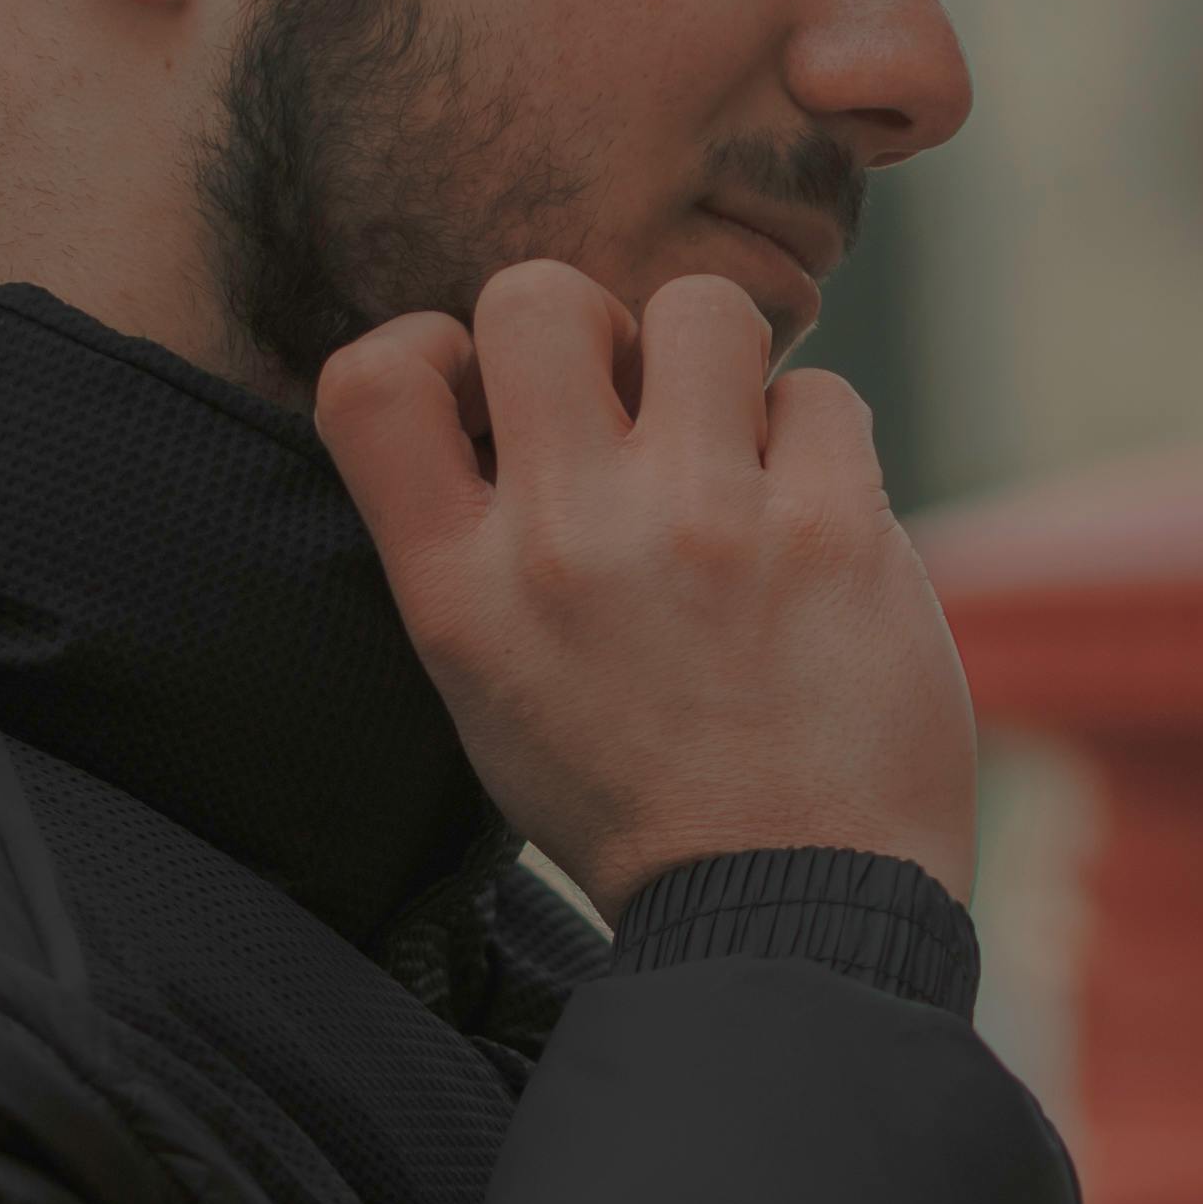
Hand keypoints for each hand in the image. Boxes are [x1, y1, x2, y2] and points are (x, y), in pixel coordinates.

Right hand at [311, 262, 978, 915]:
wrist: (787, 907)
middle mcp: (564, 541)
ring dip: (721, 363)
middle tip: (634, 405)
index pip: (370, 379)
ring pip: (699, 308)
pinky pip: (819, 392)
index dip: (430, 343)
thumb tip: (493, 397)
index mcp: (459, 590)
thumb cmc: (636, 798)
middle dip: (592, 323)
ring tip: (735, 450)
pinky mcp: (833, 526)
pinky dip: (818, 443)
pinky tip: (812, 521)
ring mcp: (702, 524)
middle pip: (534, 296)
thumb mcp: (491, 690)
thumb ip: (473, 544)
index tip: (487, 394)